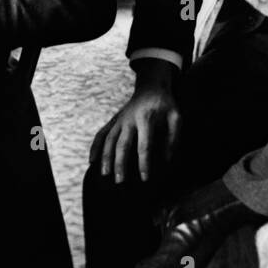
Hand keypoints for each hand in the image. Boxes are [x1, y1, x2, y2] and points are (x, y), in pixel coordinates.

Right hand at [89, 61, 180, 182]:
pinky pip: (101, 133)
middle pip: (122, 144)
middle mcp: (129, 119)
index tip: (145, 179)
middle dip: (120, 163)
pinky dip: (95, 147)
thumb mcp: (176, 117)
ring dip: (105, 157)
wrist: (151, 86)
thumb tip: (167, 161)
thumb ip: (174, 138)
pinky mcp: (114, 120)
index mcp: (146, 119)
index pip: (144, 145)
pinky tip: (92, 161)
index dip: (144, 163)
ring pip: (109, 139)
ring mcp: (119, 119)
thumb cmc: (165, 105)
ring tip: (104, 174)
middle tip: (120, 182)